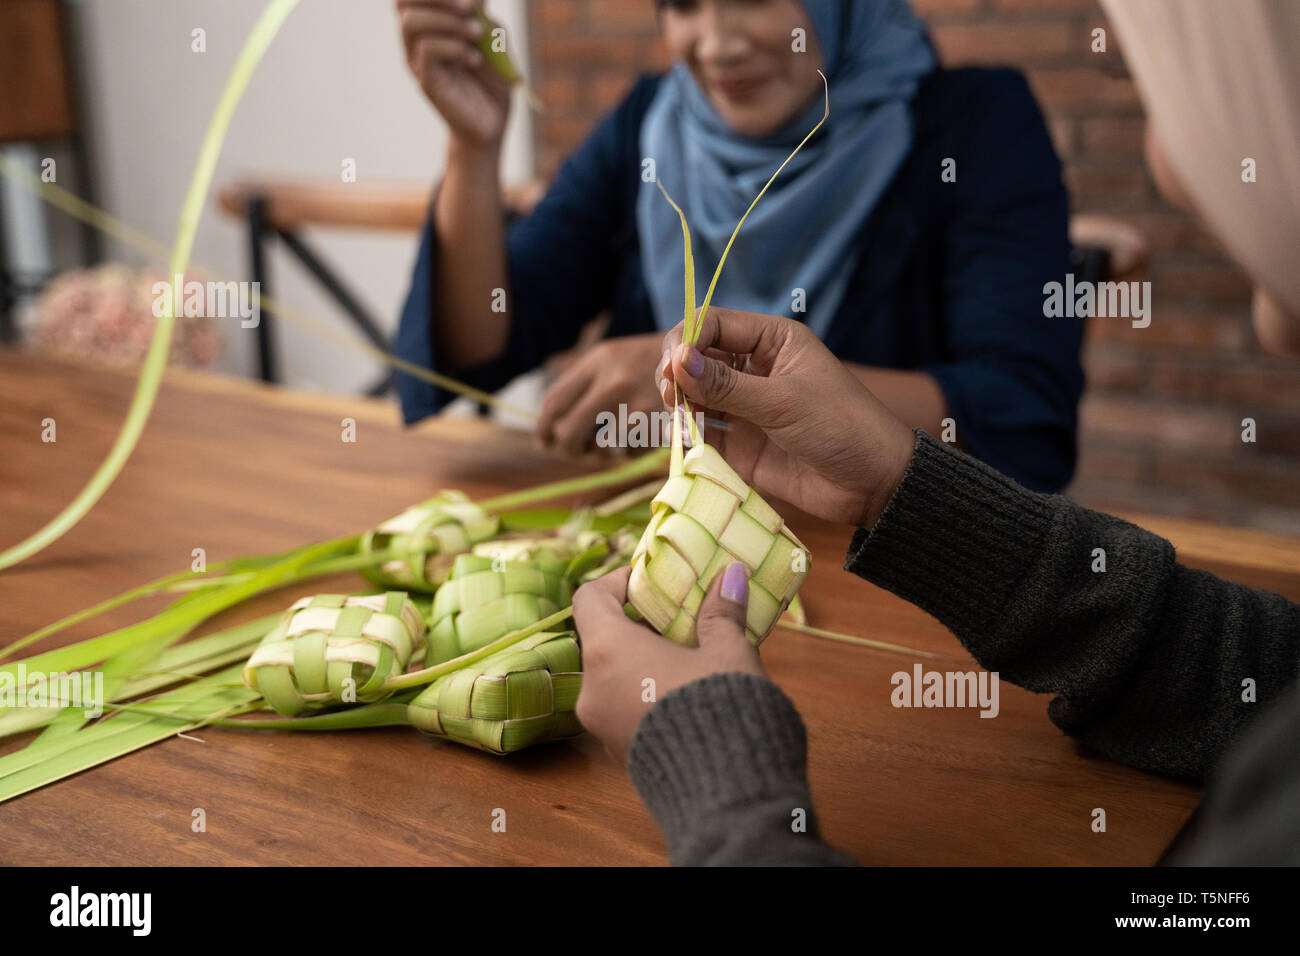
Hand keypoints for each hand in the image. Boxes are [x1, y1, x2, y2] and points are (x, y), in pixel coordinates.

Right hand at [397, 0, 510, 149]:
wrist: (493, 123)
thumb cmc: (492, 80)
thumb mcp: (494, 40)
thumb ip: (483, 16)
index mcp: (430, 25)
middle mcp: (416, 41)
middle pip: (403, 2)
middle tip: (471, 6)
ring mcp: (418, 62)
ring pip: (411, 23)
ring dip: (449, 21)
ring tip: (477, 33)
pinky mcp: (427, 83)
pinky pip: (427, 51)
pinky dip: (454, 47)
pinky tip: (474, 59)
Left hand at [537, 334, 666, 455]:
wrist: (701, 356)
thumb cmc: (649, 362)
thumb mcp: (613, 357)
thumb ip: (583, 383)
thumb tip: (550, 426)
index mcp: (598, 361)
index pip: (554, 401)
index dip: (543, 427)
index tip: (544, 441)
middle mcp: (615, 380)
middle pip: (568, 432)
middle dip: (568, 449)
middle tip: (576, 451)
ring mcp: (639, 404)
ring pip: (600, 448)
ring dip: (602, 453)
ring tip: (613, 442)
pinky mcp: (661, 424)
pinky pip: (630, 453)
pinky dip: (631, 452)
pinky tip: (640, 437)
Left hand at [572, 565, 765, 765]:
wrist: (728, 793)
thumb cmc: (722, 707)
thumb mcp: (728, 651)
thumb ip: (722, 612)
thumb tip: (731, 573)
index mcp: (607, 653)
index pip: (589, 599)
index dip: (617, 582)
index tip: (650, 580)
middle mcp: (592, 690)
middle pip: (603, 640)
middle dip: (641, 625)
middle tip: (680, 618)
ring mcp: (601, 727)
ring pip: (614, 678)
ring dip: (645, 661)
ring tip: (691, 657)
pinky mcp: (620, 754)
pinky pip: (624, 709)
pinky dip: (646, 693)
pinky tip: (688, 694)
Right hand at [658, 307, 915, 527]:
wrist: (872, 484)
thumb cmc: (840, 425)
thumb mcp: (784, 400)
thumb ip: (727, 385)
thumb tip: (676, 361)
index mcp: (772, 340)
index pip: (714, 324)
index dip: (687, 340)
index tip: (672, 367)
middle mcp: (754, 368)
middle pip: (696, 358)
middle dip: (678, 372)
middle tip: (672, 395)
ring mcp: (745, 407)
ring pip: (695, 395)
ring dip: (680, 403)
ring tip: (680, 418)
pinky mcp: (740, 444)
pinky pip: (703, 433)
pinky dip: (688, 435)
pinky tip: (685, 440)